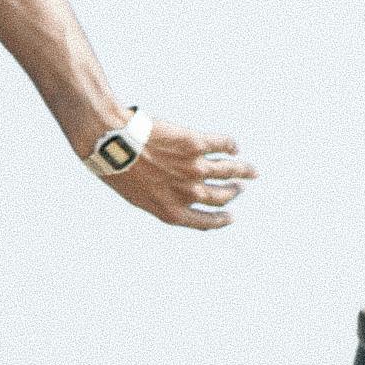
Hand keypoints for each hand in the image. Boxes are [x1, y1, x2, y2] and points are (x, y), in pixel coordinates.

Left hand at [107, 119, 255, 231]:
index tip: (232, 216)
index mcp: (173, 211)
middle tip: (241, 188)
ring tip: (252, 172)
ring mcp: (195, 168)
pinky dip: (231, 146)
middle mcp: (188, 193)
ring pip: (230, 171)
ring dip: (243, 171)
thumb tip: (177, 196)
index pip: (207, 222)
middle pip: (221, 196)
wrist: (112, 142)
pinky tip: (234, 147)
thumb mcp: (137, 195)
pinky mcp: (196, 143)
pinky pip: (222, 144)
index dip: (222, 220)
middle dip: (234, 193)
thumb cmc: (117, 168)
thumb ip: (161, 199)